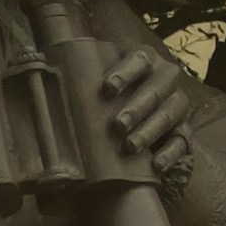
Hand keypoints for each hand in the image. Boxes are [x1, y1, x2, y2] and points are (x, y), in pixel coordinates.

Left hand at [89, 39, 197, 185]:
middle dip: (137, 106)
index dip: (125, 73)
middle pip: (157, 88)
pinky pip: (183, 142)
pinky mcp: (184, 131)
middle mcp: (165, 78)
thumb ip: (79, 77)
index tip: (107, 89)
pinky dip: (170, 154)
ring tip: (129, 146)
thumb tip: (42, 74)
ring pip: (171, 113)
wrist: (131, 119)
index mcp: (144, 59)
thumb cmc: (106, 96)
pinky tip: (155, 165)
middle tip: (118, 125)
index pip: (139, 60)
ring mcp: (177, 104)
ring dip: (150, 130)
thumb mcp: (95, 82)